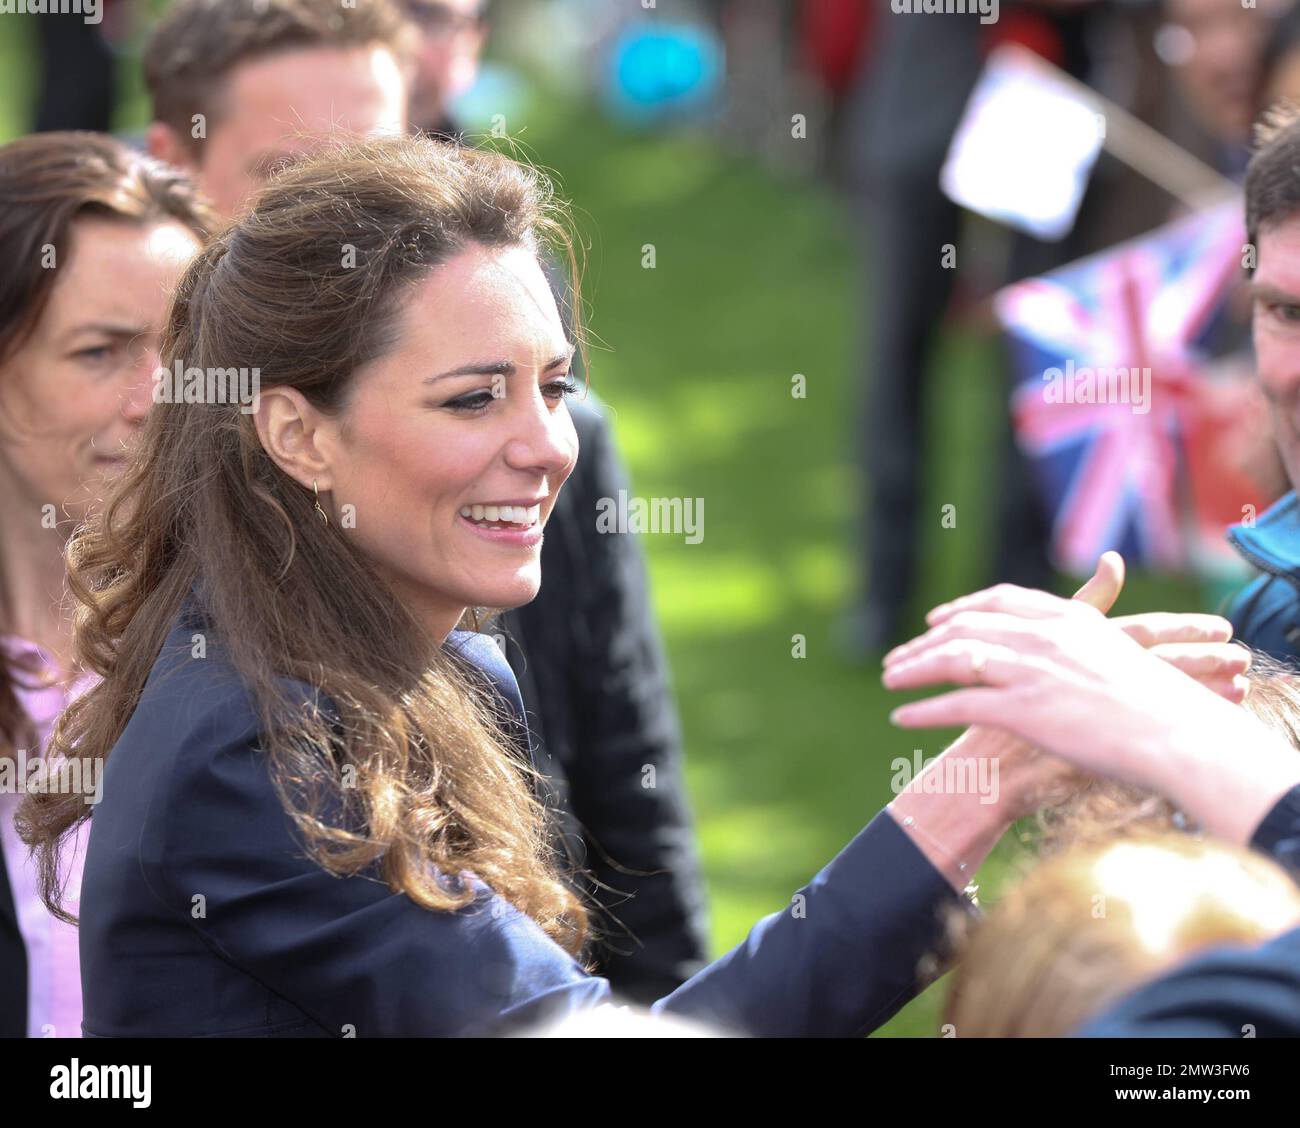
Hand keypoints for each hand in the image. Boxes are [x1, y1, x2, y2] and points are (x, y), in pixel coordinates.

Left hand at [881, 577, 1299, 843]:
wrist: (1181, 735)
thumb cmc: (1160, 705)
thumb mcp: (1122, 655)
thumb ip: (1086, 643)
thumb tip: (1066, 651)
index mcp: (1068, 617)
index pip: (999, 601)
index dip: (962, 609)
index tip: (935, 621)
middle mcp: (1044, 635)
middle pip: (966, 628)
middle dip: (924, 642)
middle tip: (895, 657)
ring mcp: (1032, 670)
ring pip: (953, 660)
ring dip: (913, 669)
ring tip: (889, 679)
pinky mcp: (1024, 710)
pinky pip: (958, 706)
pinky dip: (924, 710)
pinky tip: (901, 718)